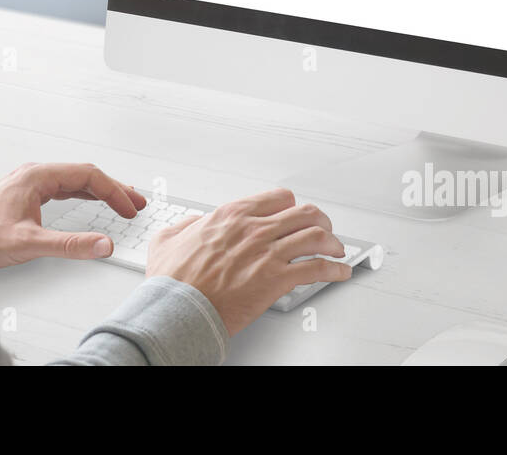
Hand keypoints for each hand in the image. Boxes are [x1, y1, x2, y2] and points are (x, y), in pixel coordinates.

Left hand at [0, 162, 146, 268]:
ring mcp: (28, 183)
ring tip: (121, 202)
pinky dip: (82, 195)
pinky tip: (90, 202)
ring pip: (73, 181)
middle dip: (112, 188)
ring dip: (99, 191)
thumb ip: (70, 245)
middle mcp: (33, 174)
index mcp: (37, 176)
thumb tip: (103, 244)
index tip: (129, 208)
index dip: (113, 191)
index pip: (87, 175)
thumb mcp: (29, 244)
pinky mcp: (24, 194)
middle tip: (135, 202)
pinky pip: (61, 188)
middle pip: (83, 175)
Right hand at [145, 187, 351, 335]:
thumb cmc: (173, 281)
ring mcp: (267, 252)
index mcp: (231, 215)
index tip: (295, 215)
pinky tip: (340, 273)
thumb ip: (183, 226)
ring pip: (316, 236)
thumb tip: (193, 223)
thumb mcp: (166, 239)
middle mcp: (254, 228)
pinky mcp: (277, 279)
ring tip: (337, 250)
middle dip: (320, 221)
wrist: (177, 308)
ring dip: (333, 242)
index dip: (291, 207)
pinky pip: (317, 269)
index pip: (278, 198)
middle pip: (304, 213)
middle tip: (324, 230)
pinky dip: (335, 269)